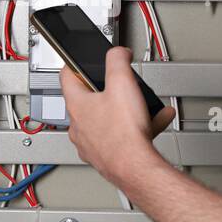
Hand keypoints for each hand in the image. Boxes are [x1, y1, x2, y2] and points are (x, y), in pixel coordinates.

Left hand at [60, 46, 174, 185]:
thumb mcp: (122, 82)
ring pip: (107, 119)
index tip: (80, 61)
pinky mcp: (105, 157)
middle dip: (108, 90)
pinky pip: (119, 136)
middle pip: (89, 100)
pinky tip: (154, 122)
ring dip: (126, 110)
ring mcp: (91, 143)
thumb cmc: (123, 133)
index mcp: (77, 105)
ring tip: (144, 106)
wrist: (135, 168)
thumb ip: (117, 60)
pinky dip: (135, 128)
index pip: (67, 77)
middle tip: (121, 85)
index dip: (75, 64)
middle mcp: (79, 126)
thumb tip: (117, 52)